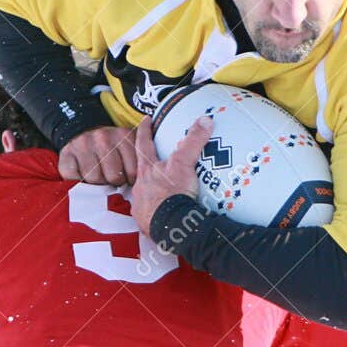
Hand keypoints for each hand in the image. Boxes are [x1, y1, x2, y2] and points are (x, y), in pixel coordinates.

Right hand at [58, 125, 136, 184]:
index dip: (129, 180)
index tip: (126, 177)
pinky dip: (79, 181)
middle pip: (114, 177)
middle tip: (111, 178)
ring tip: (99, 176)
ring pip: (95, 179)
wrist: (82, 131)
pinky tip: (83, 175)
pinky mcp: (66, 155)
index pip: (132, 172)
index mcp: (123, 136)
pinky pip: (75, 178)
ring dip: (97, 183)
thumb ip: (139, 160)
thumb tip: (144, 182)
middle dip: (113, 182)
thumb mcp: (129, 147)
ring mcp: (83, 145)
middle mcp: (103, 138)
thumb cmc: (110, 147)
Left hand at [128, 116, 210, 235]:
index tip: (145, 121)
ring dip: (153, 192)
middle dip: (148, 167)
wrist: (171, 226)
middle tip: (156, 164)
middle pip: (142, 171)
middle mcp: (140, 187)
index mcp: (147, 170)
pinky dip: (157, 214)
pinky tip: (165, 215)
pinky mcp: (146, 223)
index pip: (143, 144)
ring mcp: (141, 206)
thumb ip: (193, 141)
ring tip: (164, 193)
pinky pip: (150, 216)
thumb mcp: (184, 164)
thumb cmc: (173, 194)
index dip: (144, 130)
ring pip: (145, 194)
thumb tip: (205, 120)